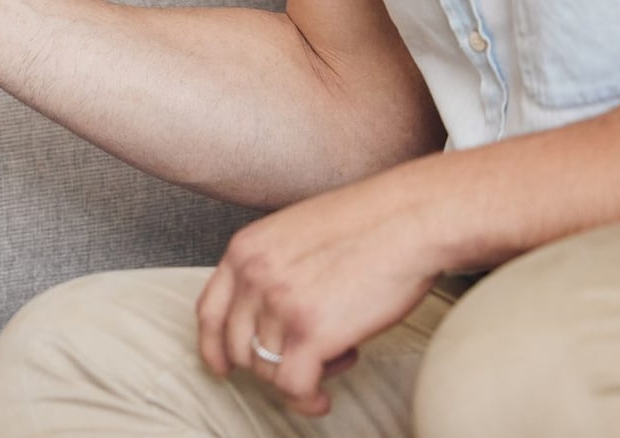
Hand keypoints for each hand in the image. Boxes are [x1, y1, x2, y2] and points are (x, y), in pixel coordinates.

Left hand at [196, 167, 440, 415]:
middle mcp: (253, 275)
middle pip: (238, 347)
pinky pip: (293, 385)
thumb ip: (273, 268)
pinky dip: (306, 401)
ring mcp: (279, 303)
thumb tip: (272, 315)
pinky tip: (322, 400)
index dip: (213, 346)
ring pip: (267, 370)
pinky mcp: (311, 331)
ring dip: (300, 374)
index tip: (223, 367)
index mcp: (245, 249)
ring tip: (336, 355)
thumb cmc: (369, 225)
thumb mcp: (296, 234)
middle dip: (268, 364)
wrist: (409, 219)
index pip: (210, 311)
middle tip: (307, 358)